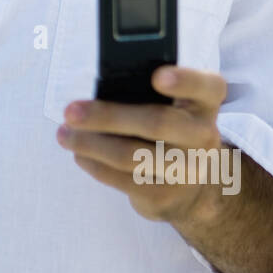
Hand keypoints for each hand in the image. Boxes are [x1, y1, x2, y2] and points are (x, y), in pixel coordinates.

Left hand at [56, 65, 229, 224]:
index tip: (157, 76)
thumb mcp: (173, 107)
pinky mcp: (164, 196)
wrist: (191, 189)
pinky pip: (121, 179)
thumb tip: (98, 91)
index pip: (208, 86)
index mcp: (205, 104)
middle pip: (156, 122)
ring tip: (64, 134)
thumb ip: (147, 93)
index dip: (184, 81)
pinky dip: (94, 164)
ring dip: (90, 144)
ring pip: (132, 155)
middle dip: (107, 116)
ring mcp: (187, 170)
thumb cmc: (169, 132)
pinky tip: (79, 153)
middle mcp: (204, 136)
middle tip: (71, 111)